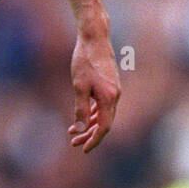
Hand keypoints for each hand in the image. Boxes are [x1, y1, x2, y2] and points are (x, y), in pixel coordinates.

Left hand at [68, 31, 119, 152]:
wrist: (95, 38)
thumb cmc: (85, 61)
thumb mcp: (79, 87)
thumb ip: (80, 109)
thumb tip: (79, 129)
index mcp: (110, 98)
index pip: (104, 127)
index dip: (93, 140)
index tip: (82, 149)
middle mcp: (115, 96)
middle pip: (104, 123)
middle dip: (88, 134)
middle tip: (73, 143)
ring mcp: (114, 90)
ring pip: (103, 114)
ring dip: (89, 124)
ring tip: (73, 131)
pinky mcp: (110, 84)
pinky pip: (102, 104)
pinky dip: (92, 112)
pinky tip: (82, 115)